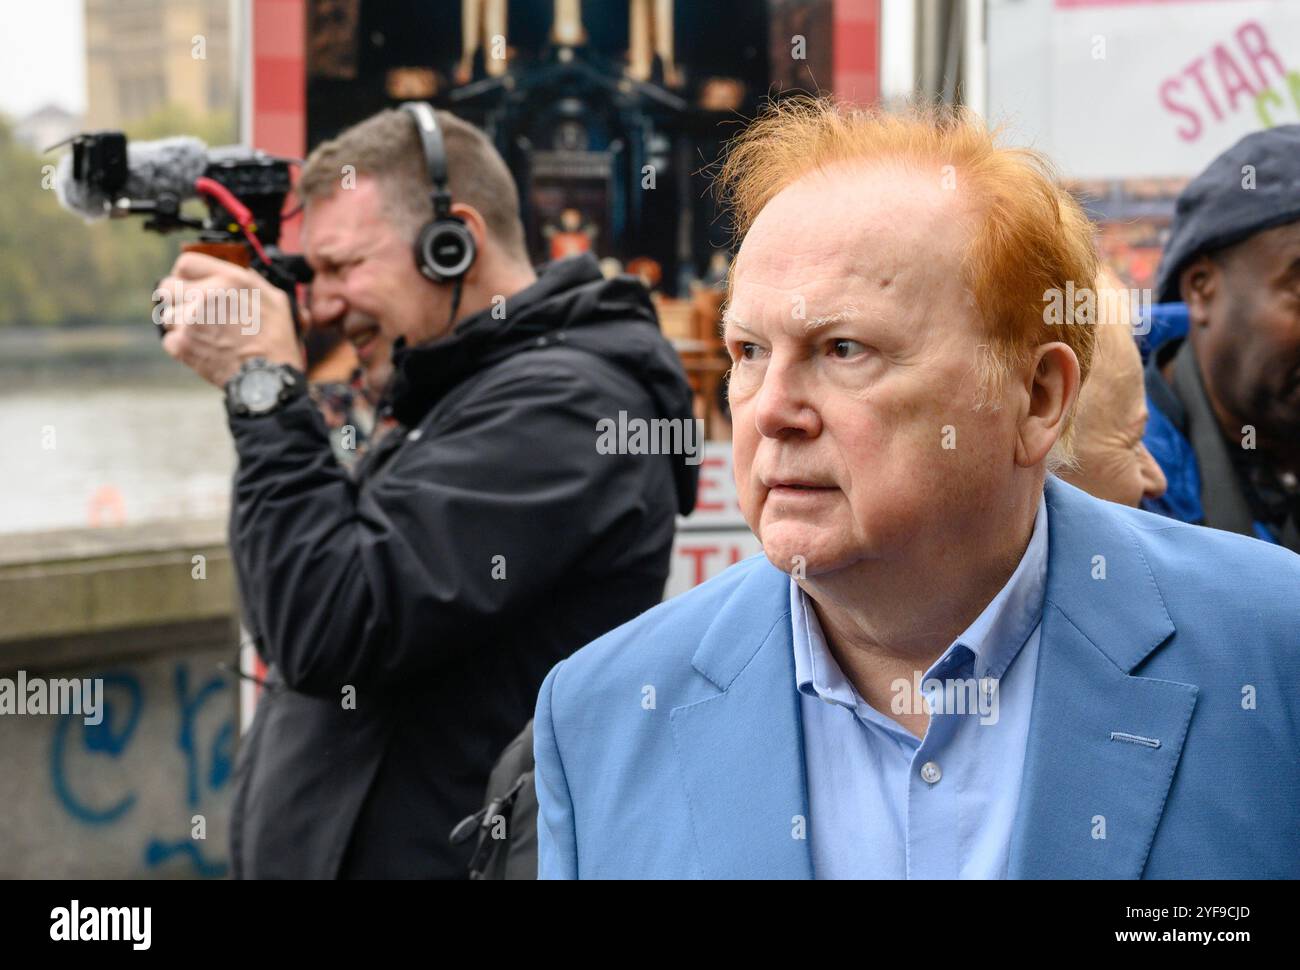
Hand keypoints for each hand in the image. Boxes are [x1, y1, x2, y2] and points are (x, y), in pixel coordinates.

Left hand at [158, 251, 303, 387]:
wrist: (267, 379)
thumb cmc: (275, 342)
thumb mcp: (275, 300)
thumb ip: (250, 280)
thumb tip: (235, 270)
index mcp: (230, 280)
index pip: (185, 263)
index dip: (185, 274)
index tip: (188, 283)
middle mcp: (206, 295)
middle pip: (167, 286)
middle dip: (176, 297)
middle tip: (190, 309)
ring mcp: (190, 320)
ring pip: (167, 314)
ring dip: (179, 323)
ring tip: (202, 334)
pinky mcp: (182, 344)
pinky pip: (168, 338)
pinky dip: (180, 344)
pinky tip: (201, 349)